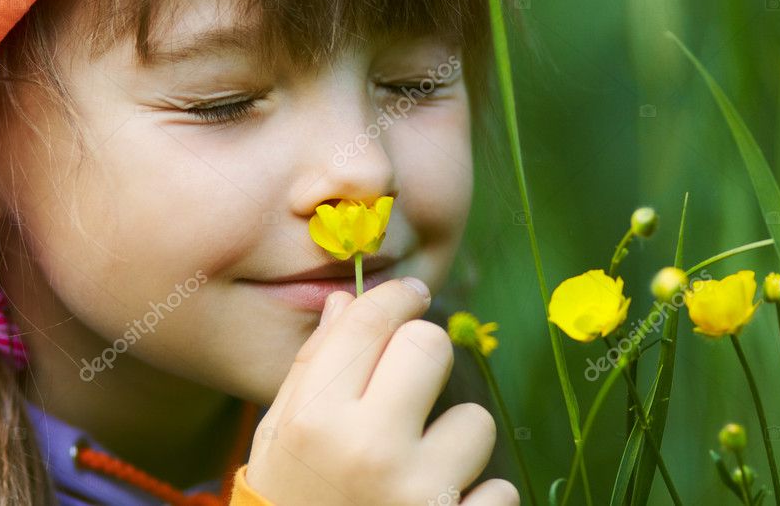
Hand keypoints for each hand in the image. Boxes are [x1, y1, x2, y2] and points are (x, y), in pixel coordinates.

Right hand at [246, 277, 519, 505]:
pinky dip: (474, 500)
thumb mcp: (280, 438)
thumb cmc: (290, 505)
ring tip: (418, 474)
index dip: (396, 298)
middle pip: (431, 347)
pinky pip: (500, 489)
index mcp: (315, 419)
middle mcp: (368, 449)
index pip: (371, 321)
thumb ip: (312, 368)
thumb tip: (345, 300)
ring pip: (476, 421)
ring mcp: (420, 495)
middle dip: (424, 357)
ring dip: (453, 443)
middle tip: (412, 382)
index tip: (410, 295)